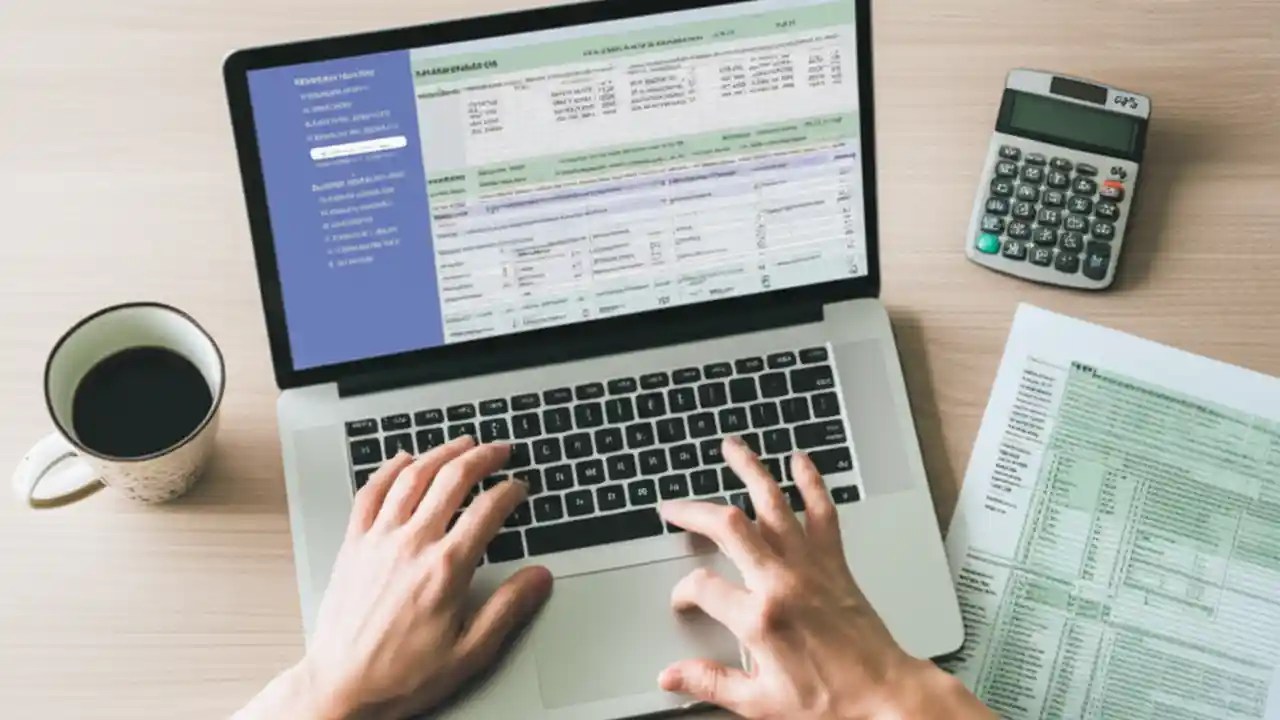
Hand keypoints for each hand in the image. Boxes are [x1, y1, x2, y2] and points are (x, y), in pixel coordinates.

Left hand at [267, 437, 551, 719]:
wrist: (341, 686)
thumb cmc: (401, 675)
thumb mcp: (470, 652)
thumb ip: (508, 609)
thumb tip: (539, 578)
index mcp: (445, 569)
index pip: (488, 511)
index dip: (510, 491)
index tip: (520, 487)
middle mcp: (412, 545)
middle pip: (452, 480)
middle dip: (482, 457)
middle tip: (499, 449)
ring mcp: (379, 540)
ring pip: (413, 477)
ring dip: (441, 453)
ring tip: (461, 443)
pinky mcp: (353, 544)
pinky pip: (370, 493)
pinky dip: (388, 469)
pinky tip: (403, 460)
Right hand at [657, 437, 991, 719]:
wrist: (884, 695)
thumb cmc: (829, 701)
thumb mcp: (760, 702)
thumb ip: (710, 682)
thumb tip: (672, 676)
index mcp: (758, 618)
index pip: (701, 589)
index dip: (684, 593)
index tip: (684, 601)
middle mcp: (781, 582)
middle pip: (727, 527)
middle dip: (694, 511)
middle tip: (673, 506)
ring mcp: (809, 566)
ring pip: (773, 503)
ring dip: (750, 471)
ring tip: (732, 448)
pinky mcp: (834, 562)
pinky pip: (821, 511)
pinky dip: (811, 482)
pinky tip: (801, 461)